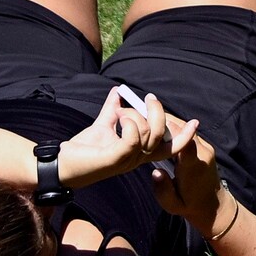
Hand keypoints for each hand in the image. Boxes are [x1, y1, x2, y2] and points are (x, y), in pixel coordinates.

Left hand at [57, 86, 173, 186]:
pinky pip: (132, 140)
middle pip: (162, 136)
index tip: (195, 123)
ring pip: (148, 134)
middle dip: (158, 113)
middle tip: (147, 98)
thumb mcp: (102, 125)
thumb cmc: (82, 149)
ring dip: (136, 115)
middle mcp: (136, 159)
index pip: (168, 148)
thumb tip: (118, 91)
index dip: (184, 137)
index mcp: (138, 153)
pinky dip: (129, 124)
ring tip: (119, 110)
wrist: (61, 163)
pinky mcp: (115, 159)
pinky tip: (118, 119)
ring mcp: (127, 160)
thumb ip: (113, 109)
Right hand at [149, 105, 225, 234]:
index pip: (183, 141)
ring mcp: (205, 147)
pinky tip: (159, 128)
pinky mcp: (204, 146)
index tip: (149, 121)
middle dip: (161, 120)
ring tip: (146, 118)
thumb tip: (154, 172)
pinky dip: (173, 127)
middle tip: (139, 114)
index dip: (168, 128)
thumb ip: (162, 189)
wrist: (213, 205)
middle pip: (182, 128)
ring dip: (167, 121)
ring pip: (185, 127)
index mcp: (193, 166)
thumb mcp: (172, 205)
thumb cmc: (190, 205)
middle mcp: (202, 152)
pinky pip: (188, 131)